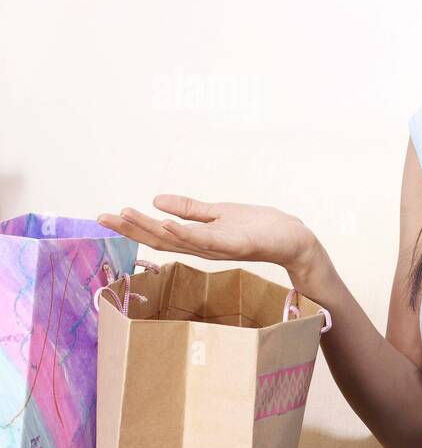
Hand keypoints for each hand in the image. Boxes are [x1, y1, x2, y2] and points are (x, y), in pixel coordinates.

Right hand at [97, 196, 320, 276]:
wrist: (294, 238)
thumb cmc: (260, 227)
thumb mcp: (219, 213)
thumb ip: (190, 209)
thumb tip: (155, 200)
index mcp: (198, 239)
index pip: (158, 233)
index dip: (132, 226)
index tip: (105, 217)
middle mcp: (203, 247)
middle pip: (160, 239)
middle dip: (130, 229)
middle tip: (102, 218)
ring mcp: (218, 247)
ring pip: (178, 240)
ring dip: (149, 228)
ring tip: (125, 215)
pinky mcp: (236, 244)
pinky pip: (206, 240)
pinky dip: (184, 233)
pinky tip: (165, 223)